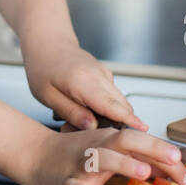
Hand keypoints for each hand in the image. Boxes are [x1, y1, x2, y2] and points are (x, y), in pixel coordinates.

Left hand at [24, 41, 148, 131]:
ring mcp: (104, 74)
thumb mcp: (48, 96)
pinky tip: (90, 112)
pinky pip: (113, 96)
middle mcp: (98, 76)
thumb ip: (72, 112)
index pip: (111, 105)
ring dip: (114, 117)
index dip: (128, 120)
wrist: (48, 44)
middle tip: (106, 140)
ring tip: (90, 124)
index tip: (142, 130)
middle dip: (122, 124)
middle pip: (121, 105)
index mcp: (83, 82)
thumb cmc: (43, 68)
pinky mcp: (105, 76)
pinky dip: (109, 107)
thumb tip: (93, 128)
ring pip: (119, 101)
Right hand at [24, 124, 185, 184]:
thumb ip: (139, 159)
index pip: (144, 144)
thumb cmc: (78, 155)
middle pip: (127, 142)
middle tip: (175, 161)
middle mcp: (99, 148)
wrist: (36, 156)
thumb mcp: (112, 153)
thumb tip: (174, 167)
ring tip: (142, 174)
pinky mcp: (63, 181)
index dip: (167, 157)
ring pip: (100, 160)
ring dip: (123, 164)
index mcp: (112, 142)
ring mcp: (80, 165)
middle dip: (152, 150)